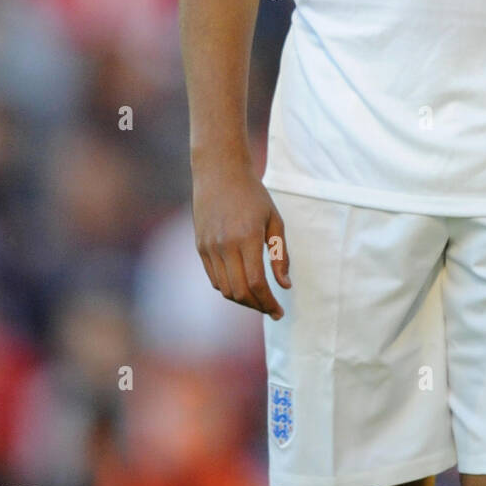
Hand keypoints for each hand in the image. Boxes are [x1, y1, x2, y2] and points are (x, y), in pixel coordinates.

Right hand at [192, 154, 290, 316]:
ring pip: (224, 289)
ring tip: (258, 298)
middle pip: (239, 292)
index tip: (279, 312)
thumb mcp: (274, 220)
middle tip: (271, 308)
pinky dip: (228, 288)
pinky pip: (214, 278)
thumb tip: (285, 285)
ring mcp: (209, 247)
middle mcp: (224, 245)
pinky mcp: (200, 247)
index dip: (268, 302)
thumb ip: (280, 254)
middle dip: (257, 306)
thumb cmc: (253, 195)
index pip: (256, 283)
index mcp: (246, 237)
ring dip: (242, 299)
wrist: (220, 173)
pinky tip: (242, 285)